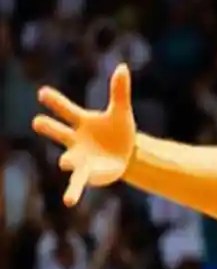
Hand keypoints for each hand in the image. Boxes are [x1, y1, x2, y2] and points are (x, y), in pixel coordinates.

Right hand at [33, 64, 137, 206]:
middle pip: (57, 131)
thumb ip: (119, 91)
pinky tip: (69, 202)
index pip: (65, 109)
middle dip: (48, 127)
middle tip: (37, 122)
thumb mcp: (121, 111)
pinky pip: (77, 183)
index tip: (43, 93)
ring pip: (67, 159)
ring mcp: (79, 157)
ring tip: (65, 164)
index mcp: (81, 121)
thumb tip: (122, 67)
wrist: (126, 153)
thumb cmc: (118, 130)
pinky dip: (73, 191)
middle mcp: (74, 139)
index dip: (55, 101)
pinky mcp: (87, 173)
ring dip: (67, 161)